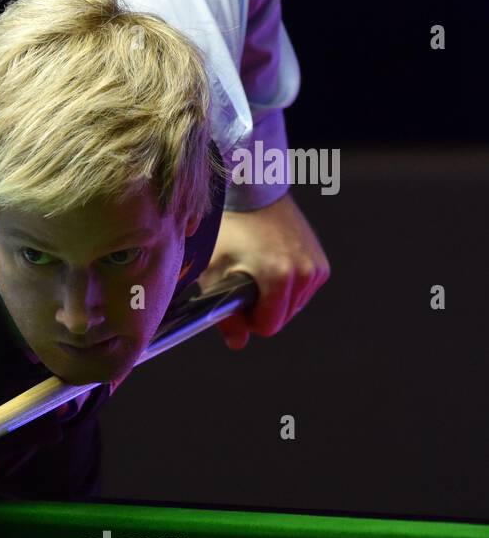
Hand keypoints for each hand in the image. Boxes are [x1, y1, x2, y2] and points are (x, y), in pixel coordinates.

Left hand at [197, 192, 330, 348]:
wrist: (253, 194)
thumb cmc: (228, 231)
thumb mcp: (215, 272)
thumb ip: (224, 314)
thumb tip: (238, 344)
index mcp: (280, 277)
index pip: (268, 327)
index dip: (247, 319)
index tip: (235, 299)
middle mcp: (305, 273)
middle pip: (281, 319)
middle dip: (261, 309)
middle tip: (243, 280)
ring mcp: (317, 267)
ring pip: (292, 308)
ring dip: (274, 299)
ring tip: (257, 269)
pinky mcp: (322, 263)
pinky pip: (302, 293)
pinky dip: (286, 288)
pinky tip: (271, 265)